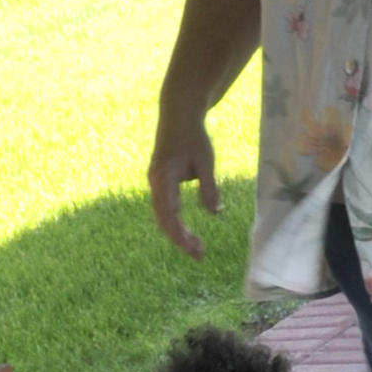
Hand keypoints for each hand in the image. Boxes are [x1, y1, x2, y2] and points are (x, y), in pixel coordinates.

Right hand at [148, 120, 220, 259]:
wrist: (178, 116)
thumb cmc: (193, 137)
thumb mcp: (205, 162)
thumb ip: (209, 188)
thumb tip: (215, 213)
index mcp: (163, 178)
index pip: (169, 215)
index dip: (180, 235)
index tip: (194, 250)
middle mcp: (155, 183)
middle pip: (164, 219)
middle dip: (180, 239)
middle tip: (199, 256)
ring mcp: (156, 184)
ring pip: (164, 216)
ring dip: (178, 233)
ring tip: (197, 248)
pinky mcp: (161, 183)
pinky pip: (166, 208)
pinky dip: (176, 223)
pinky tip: (189, 233)